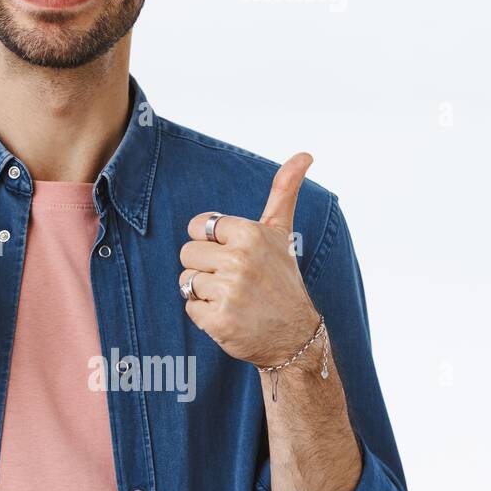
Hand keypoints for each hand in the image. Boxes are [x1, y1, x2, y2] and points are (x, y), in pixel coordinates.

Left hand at [178, 152, 321, 366]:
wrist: (295, 336)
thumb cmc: (281, 279)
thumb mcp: (281, 233)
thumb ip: (284, 192)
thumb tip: (304, 154)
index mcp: (250, 234)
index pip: (199, 227)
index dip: (212, 242)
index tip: (235, 254)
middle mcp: (240, 260)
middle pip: (187, 253)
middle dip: (205, 267)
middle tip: (235, 280)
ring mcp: (229, 292)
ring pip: (186, 280)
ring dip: (204, 291)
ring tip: (234, 298)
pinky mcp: (217, 321)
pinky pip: (189, 307)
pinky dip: (205, 314)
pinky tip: (230, 315)